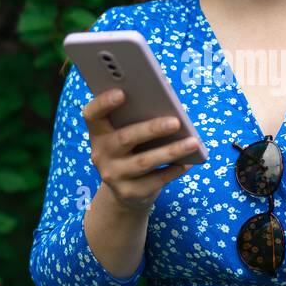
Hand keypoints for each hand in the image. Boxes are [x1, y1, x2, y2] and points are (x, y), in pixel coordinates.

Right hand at [82, 88, 199, 211]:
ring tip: (193, 142)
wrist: (127, 191)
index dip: (103, 103)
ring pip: (143, 162)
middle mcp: (101, 154)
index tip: (122, 93)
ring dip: (171, 151)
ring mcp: (113, 175)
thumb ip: (138, 119)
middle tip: (176, 122)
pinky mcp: (128, 192)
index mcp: (99, 132)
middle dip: (152, 129)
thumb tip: (169, 108)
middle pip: (125, 138)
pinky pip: (154, 180)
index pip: (92, 115)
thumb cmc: (134, 151)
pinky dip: (173, 170)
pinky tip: (188, 162)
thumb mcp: (129, 134)